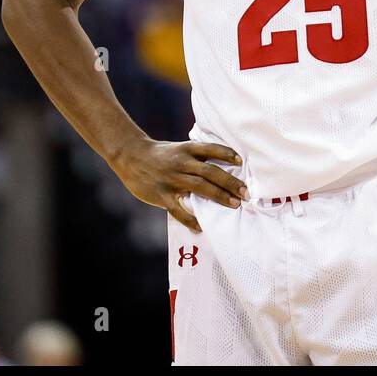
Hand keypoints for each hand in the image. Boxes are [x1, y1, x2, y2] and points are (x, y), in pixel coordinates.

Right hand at [111, 139, 248, 232]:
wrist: (131, 156)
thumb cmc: (160, 154)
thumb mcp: (178, 149)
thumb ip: (197, 156)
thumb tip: (223, 166)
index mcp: (186, 149)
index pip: (210, 149)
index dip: (226, 154)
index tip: (240, 161)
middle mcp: (181, 163)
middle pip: (210, 172)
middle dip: (229, 182)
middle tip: (245, 192)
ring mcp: (172, 179)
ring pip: (199, 188)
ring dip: (219, 196)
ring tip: (234, 204)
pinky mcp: (162, 195)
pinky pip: (178, 210)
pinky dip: (190, 219)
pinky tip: (201, 226)